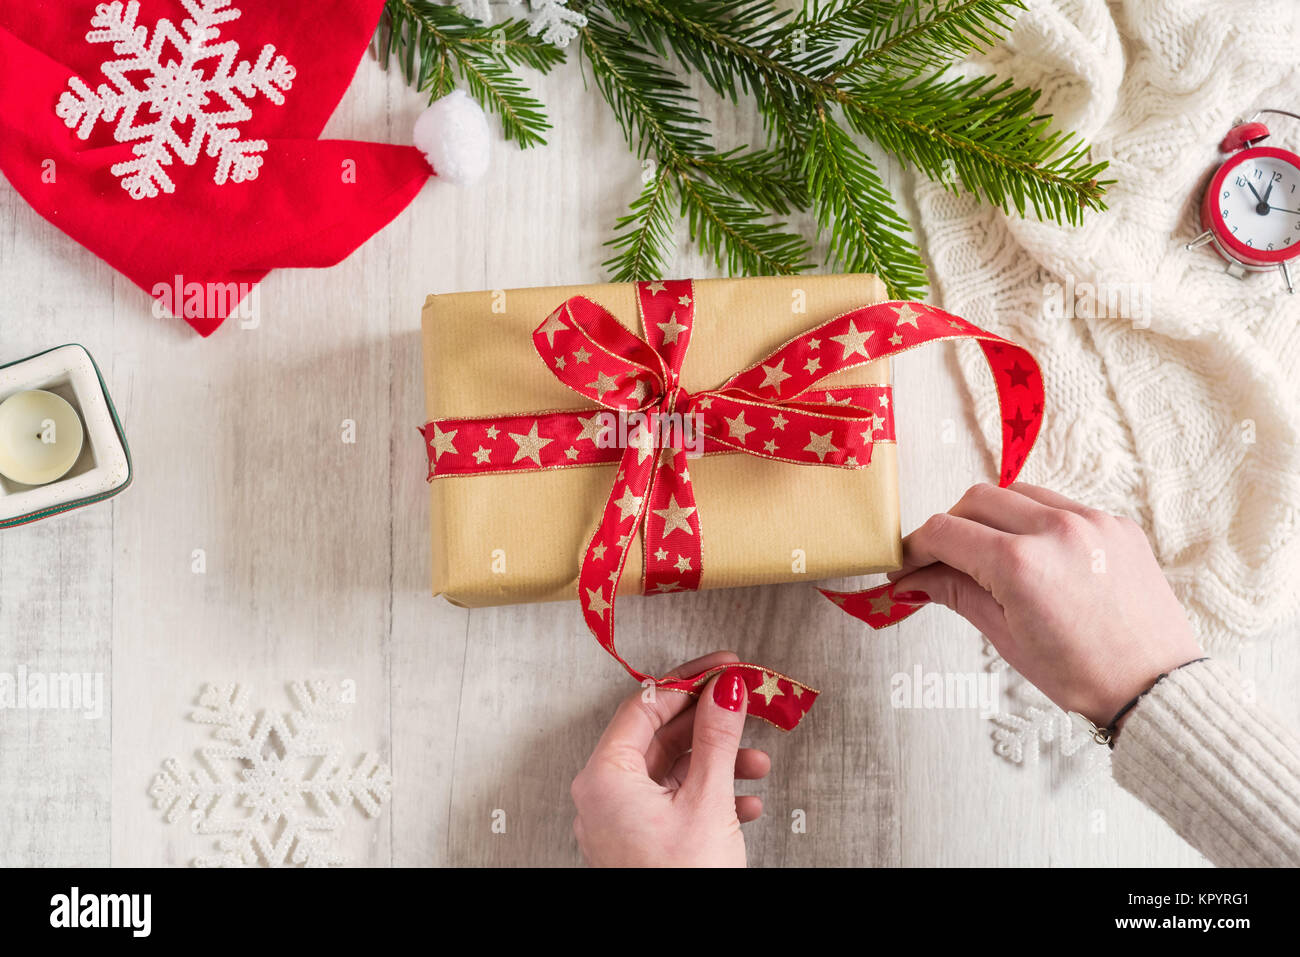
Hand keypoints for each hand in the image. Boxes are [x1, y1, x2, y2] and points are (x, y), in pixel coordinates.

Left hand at [570, 651, 768, 866]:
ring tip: (756, 763)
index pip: (644, 705)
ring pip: (671, 770)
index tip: (724, 666)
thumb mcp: (707, 799)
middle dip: (710, 723)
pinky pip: (673, 801)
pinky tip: (744, 800)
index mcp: (603, 778)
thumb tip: (726, 689)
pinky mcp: (640, 843)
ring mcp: (620, 822)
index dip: (689, 680)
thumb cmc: (682, 881)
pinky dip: (709, 794)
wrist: (686, 953)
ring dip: (717, 761)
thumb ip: (718, 736)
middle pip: (659, 736)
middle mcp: (603, 797)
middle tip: (744, 702)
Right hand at [886, 483, 1203, 729]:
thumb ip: (955, 593)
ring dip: (992, 516)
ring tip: (987, 554)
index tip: (906, 564)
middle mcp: (1056, 529)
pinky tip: (1034, 555)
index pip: (945, 532)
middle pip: (976, 499)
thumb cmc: (1079, 674)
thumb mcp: (1004, 637)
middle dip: (950, 526)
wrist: (1154, 687)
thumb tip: (915, 578)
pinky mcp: (1116, 523)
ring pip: (1017, 493)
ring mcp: (1092, 521)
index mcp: (1021, 564)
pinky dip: (1035, 522)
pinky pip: (1060, 504)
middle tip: (940, 559)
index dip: (915, 547)